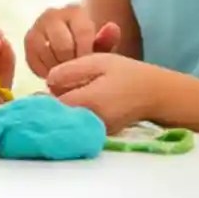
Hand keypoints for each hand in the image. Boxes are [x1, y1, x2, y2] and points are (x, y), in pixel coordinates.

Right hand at [24, 4, 120, 77]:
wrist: (68, 44)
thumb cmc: (87, 46)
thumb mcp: (100, 45)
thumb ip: (107, 40)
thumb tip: (112, 27)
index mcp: (75, 11)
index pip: (83, 33)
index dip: (86, 54)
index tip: (88, 67)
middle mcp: (53, 13)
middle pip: (62, 45)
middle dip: (70, 63)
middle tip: (75, 74)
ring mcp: (38, 25)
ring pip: (46, 53)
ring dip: (56, 68)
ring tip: (65, 75)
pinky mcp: (27, 39)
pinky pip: (34, 60)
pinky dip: (44, 71)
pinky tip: (53, 74)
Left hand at [46, 53, 165, 133]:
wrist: (155, 94)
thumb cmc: (128, 74)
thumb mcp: (98, 62)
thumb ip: (70, 70)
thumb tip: (48, 82)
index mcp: (87, 102)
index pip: (50, 105)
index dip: (43, 96)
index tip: (46, 88)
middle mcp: (89, 122)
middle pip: (57, 117)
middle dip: (51, 106)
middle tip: (58, 91)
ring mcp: (94, 132)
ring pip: (67, 123)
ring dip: (63, 112)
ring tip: (70, 97)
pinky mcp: (99, 136)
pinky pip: (78, 127)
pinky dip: (74, 118)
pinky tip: (82, 105)